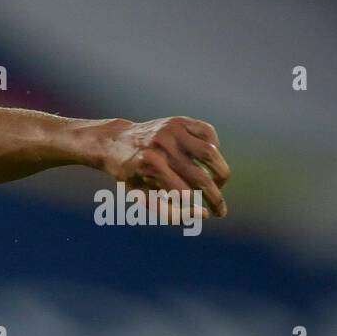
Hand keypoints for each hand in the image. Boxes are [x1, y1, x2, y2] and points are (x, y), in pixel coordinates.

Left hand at [100, 116, 230, 218]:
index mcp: (150, 167)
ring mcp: (172, 131)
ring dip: (221, 172)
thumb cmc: (130, 174)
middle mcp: (163, 147)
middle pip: (200, 176)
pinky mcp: (179, 120)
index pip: (184, 193)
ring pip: (211, 153)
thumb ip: (168, 211)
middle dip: (215, 196)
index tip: (211, 214)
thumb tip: (202, 215)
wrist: (115, 141)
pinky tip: (209, 160)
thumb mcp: (141, 196)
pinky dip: (214, 147)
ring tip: (220, 184)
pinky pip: (208, 132)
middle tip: (220, 209)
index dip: (201, 206)